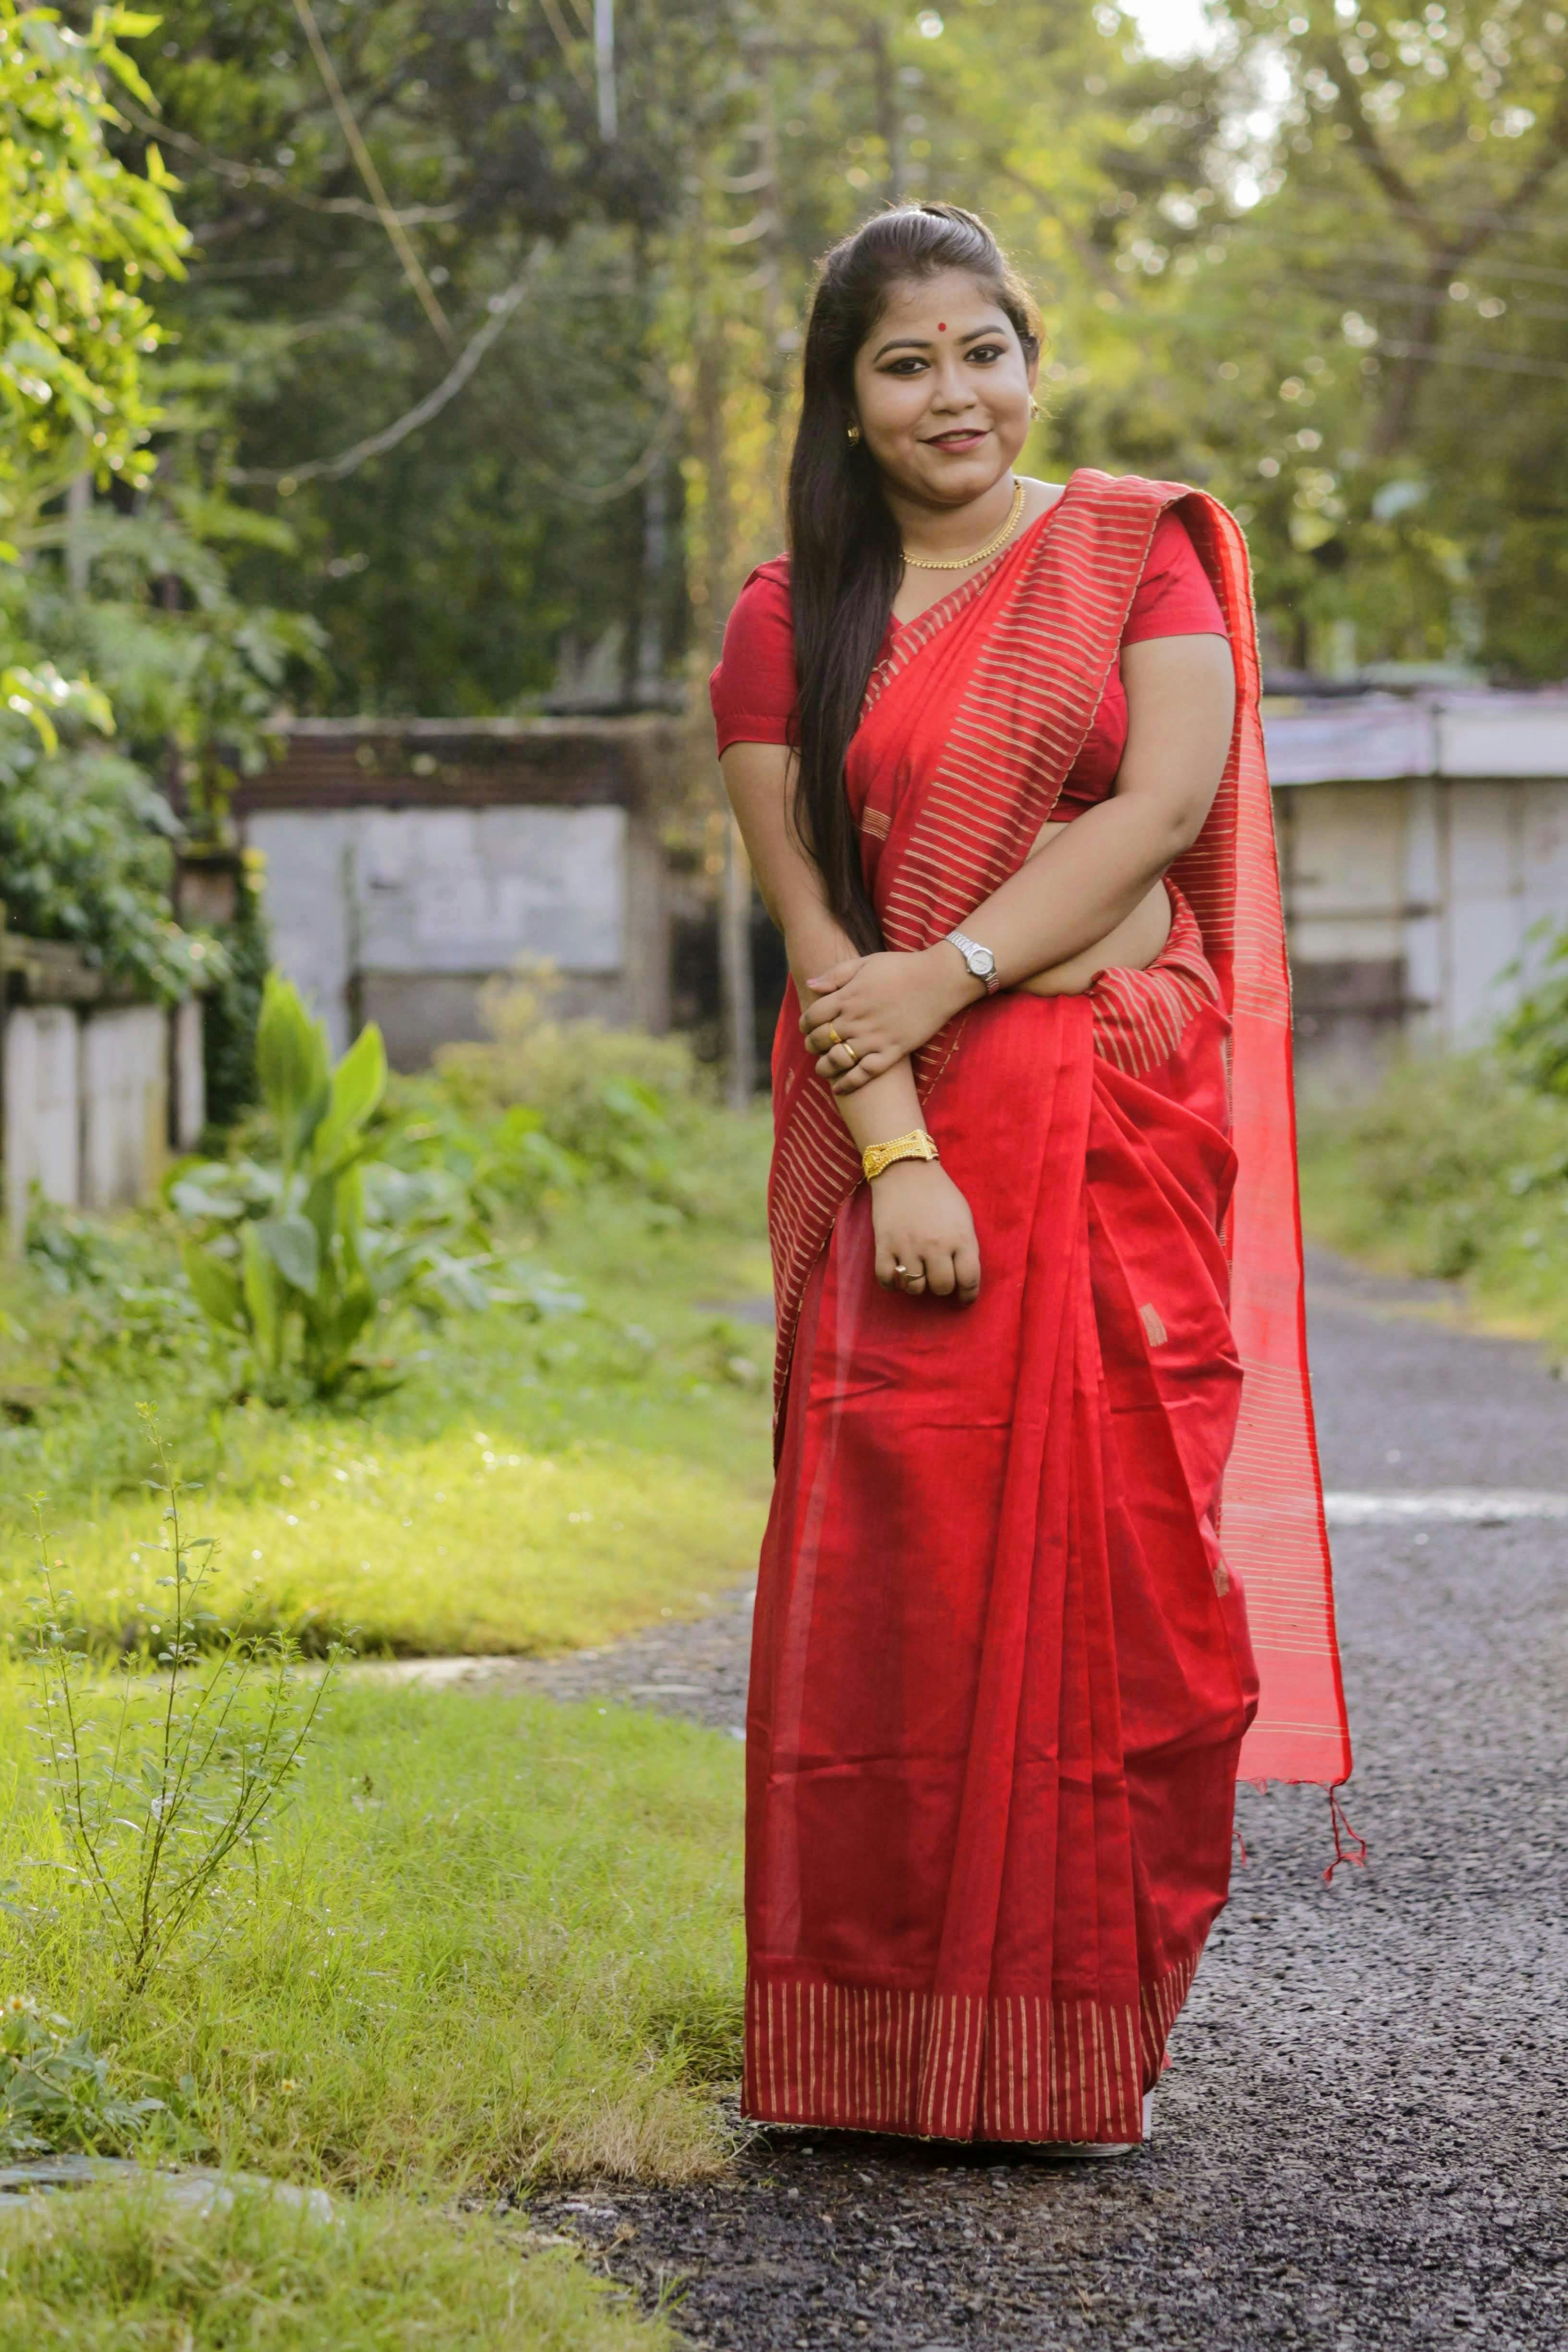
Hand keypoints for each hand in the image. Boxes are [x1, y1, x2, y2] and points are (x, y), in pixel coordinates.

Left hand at [801, 946, 975, 1094]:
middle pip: (820, 1039)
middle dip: (811, 1044)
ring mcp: (874, 1038)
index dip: (804, 1024)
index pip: (812, 1017)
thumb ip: (836, 975)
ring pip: (838, 1060)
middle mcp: (856, 1019)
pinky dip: (849, 1083)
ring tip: (823, 1068)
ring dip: (824, 1067)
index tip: (806, 1027)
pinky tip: (840, 1088)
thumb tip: (809, 985)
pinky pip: (865, 1074)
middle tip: (813, 1046)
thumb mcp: (866, 963)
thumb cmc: (902, 967)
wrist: (939, 979)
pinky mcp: (892, 1052)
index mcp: (847, 997)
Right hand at [869, 1161, 981, 1302]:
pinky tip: (898, 1274)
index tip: (964, 1297)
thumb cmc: (939, 1193)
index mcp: (960, 1237)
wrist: (905, 1170)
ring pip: (915, 1288)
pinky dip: (893, 1283)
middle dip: (942, 1286)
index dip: (968, 1294)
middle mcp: (936, 1245)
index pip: (969, 1279)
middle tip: (938, 1276)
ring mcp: (908, 1246)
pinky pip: (888, 1280)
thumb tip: (963, 1276)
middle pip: (942, 1287)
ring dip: (918, 1284)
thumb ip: (966, 1245)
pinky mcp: (884, 1245)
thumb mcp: (963, 1216)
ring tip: (917, 1271)